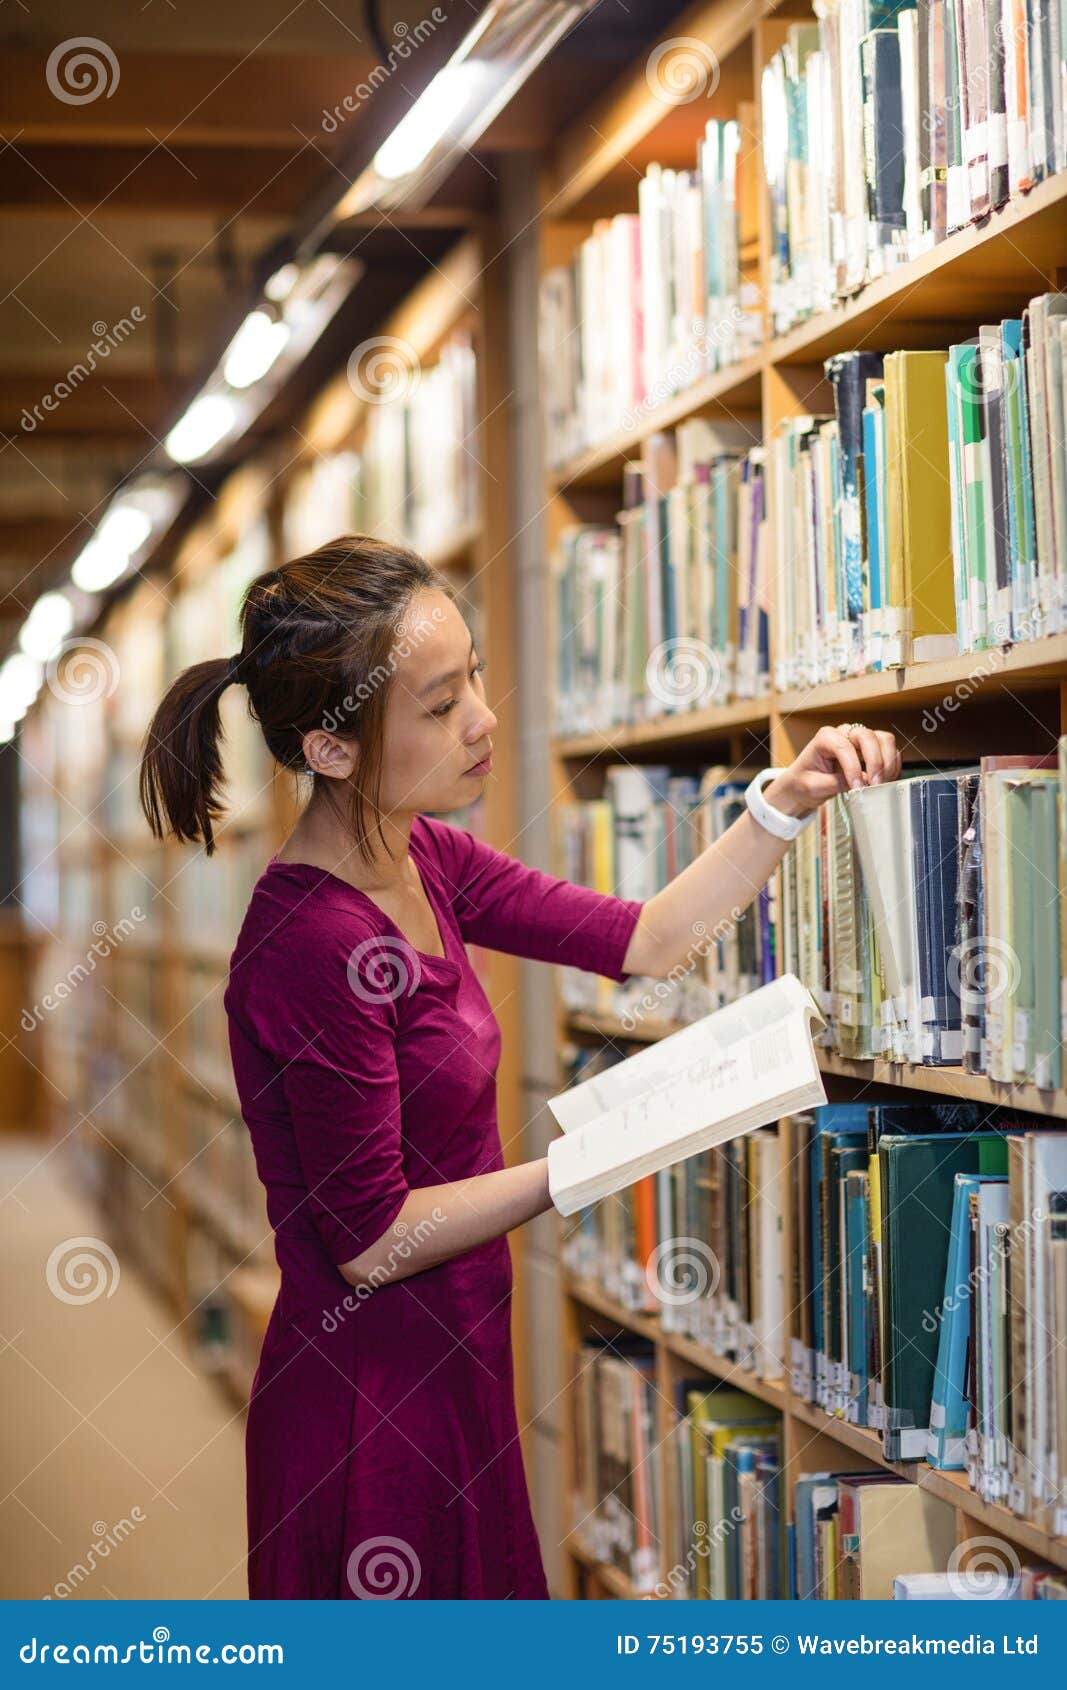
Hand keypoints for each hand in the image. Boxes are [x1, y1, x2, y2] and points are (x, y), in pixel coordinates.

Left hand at [764, 724, 902, 816]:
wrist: (805, 783)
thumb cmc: (805, 781)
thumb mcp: (813, 786)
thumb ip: (836, 783)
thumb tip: (861, 783)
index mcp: (825, 737)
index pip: (844, 747)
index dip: (853, 767)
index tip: (857, 786)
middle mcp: (844, 733)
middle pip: (867, 736)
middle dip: (875, 761)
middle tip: (874, 784)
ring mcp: (859, 739)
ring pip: (884, 739)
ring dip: (887, 761)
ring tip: (882, 783)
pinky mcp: (871, 749)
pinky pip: (889, 750)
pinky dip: (892, 765)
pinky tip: (886, 780)